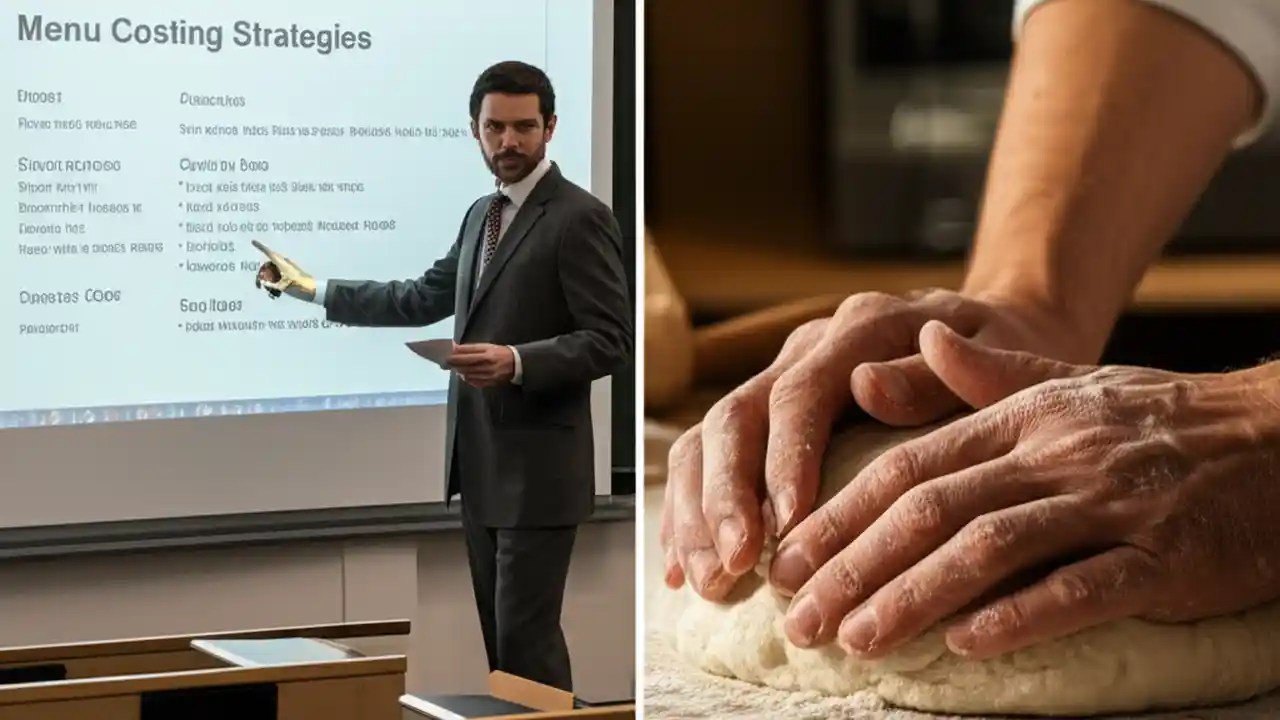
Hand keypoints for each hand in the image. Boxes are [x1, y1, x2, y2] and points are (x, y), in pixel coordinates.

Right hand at [253, 240, 315, 300]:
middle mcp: (285, 263)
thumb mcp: (282, 286)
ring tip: (272, 290)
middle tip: (259, 284)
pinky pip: (279, 274)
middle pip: (268, 264)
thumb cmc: (299, 287)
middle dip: (262, 272)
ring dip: (269, 278)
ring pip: (273, 270)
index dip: (260, 247)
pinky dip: (275, 281)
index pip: (269, 253)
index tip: (253, 241)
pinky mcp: (292, 273)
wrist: (314, 290)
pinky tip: (277, 291)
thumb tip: (262, 281)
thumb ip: (270, 283)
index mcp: (282, 264)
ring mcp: (289, 268)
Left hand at [448, 343, 514, 387]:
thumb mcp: (486, 346)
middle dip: (455, 364)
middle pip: (466, 366)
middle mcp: (487, 366)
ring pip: (468, 375)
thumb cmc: (499, 352)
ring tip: (456, 367)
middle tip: (448, 362)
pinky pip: (474, 382)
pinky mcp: (489, 383)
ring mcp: (488, 376)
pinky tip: (465, 375)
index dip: (455, 356)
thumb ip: (470, 348)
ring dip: (460, 371)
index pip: (466, 355)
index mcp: (487, 354)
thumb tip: (455, 348)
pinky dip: (467, 379)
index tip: (446, 355)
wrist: (515, 363)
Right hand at [661, 288, 1094, 600]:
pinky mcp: (770, 418)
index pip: (798, 393)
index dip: (782, 461)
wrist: (1004, 338)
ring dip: (698, 514)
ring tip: (708, 580)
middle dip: (724, 498)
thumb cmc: (1016, 357)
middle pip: (735, 416)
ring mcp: (782, 381)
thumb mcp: (1007, 356)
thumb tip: (867, 385)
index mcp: (860, 329)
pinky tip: (688, 569)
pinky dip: (690, 514)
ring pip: (708, 439)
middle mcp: (808, 350)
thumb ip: (940, 373)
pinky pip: (708, 460)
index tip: (784, 527)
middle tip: (734, 566)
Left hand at [775, 320, 1279, 661]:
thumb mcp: (1068, 387)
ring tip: (856, 638)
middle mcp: (1056, 455)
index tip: (788, 560)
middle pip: (932, 509)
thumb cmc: (1159, 423)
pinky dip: (1023, 615)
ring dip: (914, 596)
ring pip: (992, 548)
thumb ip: (982, 377)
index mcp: (1022, 419)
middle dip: (855, 566)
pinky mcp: (1167, 557)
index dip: (841, 515)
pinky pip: (1085, 587)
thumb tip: (912, 342)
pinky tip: (968, 645)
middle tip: (800, 618)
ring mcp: (1112, 505)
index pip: (909, 467)